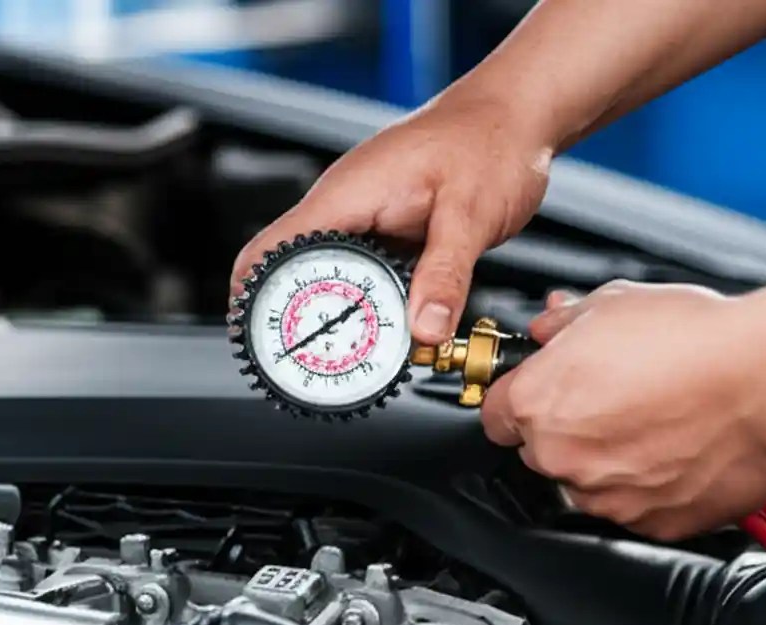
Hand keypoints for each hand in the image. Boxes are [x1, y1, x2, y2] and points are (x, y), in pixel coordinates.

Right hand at [229, 93, 554, 345]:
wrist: (512, 118)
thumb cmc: (488, 142)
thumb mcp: (471, 214)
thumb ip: (445, 275)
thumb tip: (425, 331)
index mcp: (347, 196)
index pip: (271, 250)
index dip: (253, 298)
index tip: (262, 343)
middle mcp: (345, 207)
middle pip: (294, 272)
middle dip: (302, 321)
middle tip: (320, 365)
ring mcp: (364, 218)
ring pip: (333, 278)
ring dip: (342, 315)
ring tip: (360, 356)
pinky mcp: (387, 230)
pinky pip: (365, 275)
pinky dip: (372, 304)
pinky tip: (390, 328)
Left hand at [483, 281, 765, 540]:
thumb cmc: (697, 340)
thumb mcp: (612, 305)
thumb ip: (562, 323)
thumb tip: (547, 327)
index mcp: (536, 402)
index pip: (495, 415)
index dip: (519, 400)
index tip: (543, 393)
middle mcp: (561, 456)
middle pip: (541, 451)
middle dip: (569, 429)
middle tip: (617, 400)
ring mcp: (605, 496)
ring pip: (588, 483)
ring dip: (609, 461)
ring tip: (658, 421)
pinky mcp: (651, 524)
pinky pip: (636, 508)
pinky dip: (652, 487)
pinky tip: (680, 447)